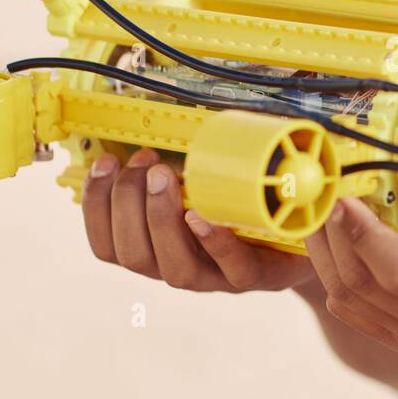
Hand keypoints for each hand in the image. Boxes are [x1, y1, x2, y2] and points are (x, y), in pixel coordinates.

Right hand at [81, 147, 314, 291]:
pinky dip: (213, 241)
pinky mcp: (255, 277)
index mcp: (157, 248)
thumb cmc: (244, 205)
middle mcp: (179, 266)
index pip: (107, 244)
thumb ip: (176, 161)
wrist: (301, 238)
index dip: (95, 206)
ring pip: (175, 270)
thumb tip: (144, 121)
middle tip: (144, 165)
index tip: (104, 162)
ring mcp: (216, 277)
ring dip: (161, 220)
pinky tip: (201, 215)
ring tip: (166, 177)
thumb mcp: (205, 181)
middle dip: (128, 206)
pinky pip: (231, 268)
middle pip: (134, 255)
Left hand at [305, 187, 397, 354]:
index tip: (344, 196)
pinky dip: (333, 270)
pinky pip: (353, 309)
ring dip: (324, 252)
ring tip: (319, 204)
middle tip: (321, 186)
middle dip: (331, 236)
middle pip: (362, 287)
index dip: (363, 237)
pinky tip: (334, 234)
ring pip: (347, 300)